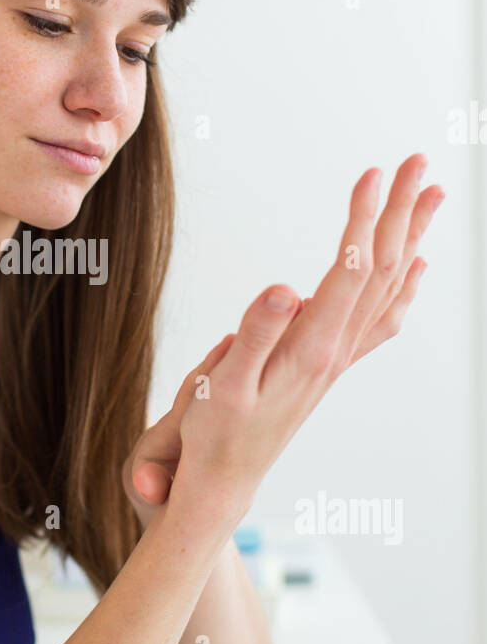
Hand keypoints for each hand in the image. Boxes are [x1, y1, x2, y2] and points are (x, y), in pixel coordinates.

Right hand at [122, 154, 443, 519]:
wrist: (224, 481)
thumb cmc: (215, 435)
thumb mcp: (221, 388)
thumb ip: (253, 335)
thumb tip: (285, 290)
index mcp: (310, 349)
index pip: (349, 272)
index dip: (363, 219)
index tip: (372, 173)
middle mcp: (334, 350)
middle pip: (381, 270)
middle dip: (400, 211)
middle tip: (417, 161)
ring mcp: (337, 358)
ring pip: (387, 287)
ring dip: (411, 237)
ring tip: (429, 195)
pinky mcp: (328, 364)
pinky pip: (381, 318)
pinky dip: (403, 286)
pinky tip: (415, 266)